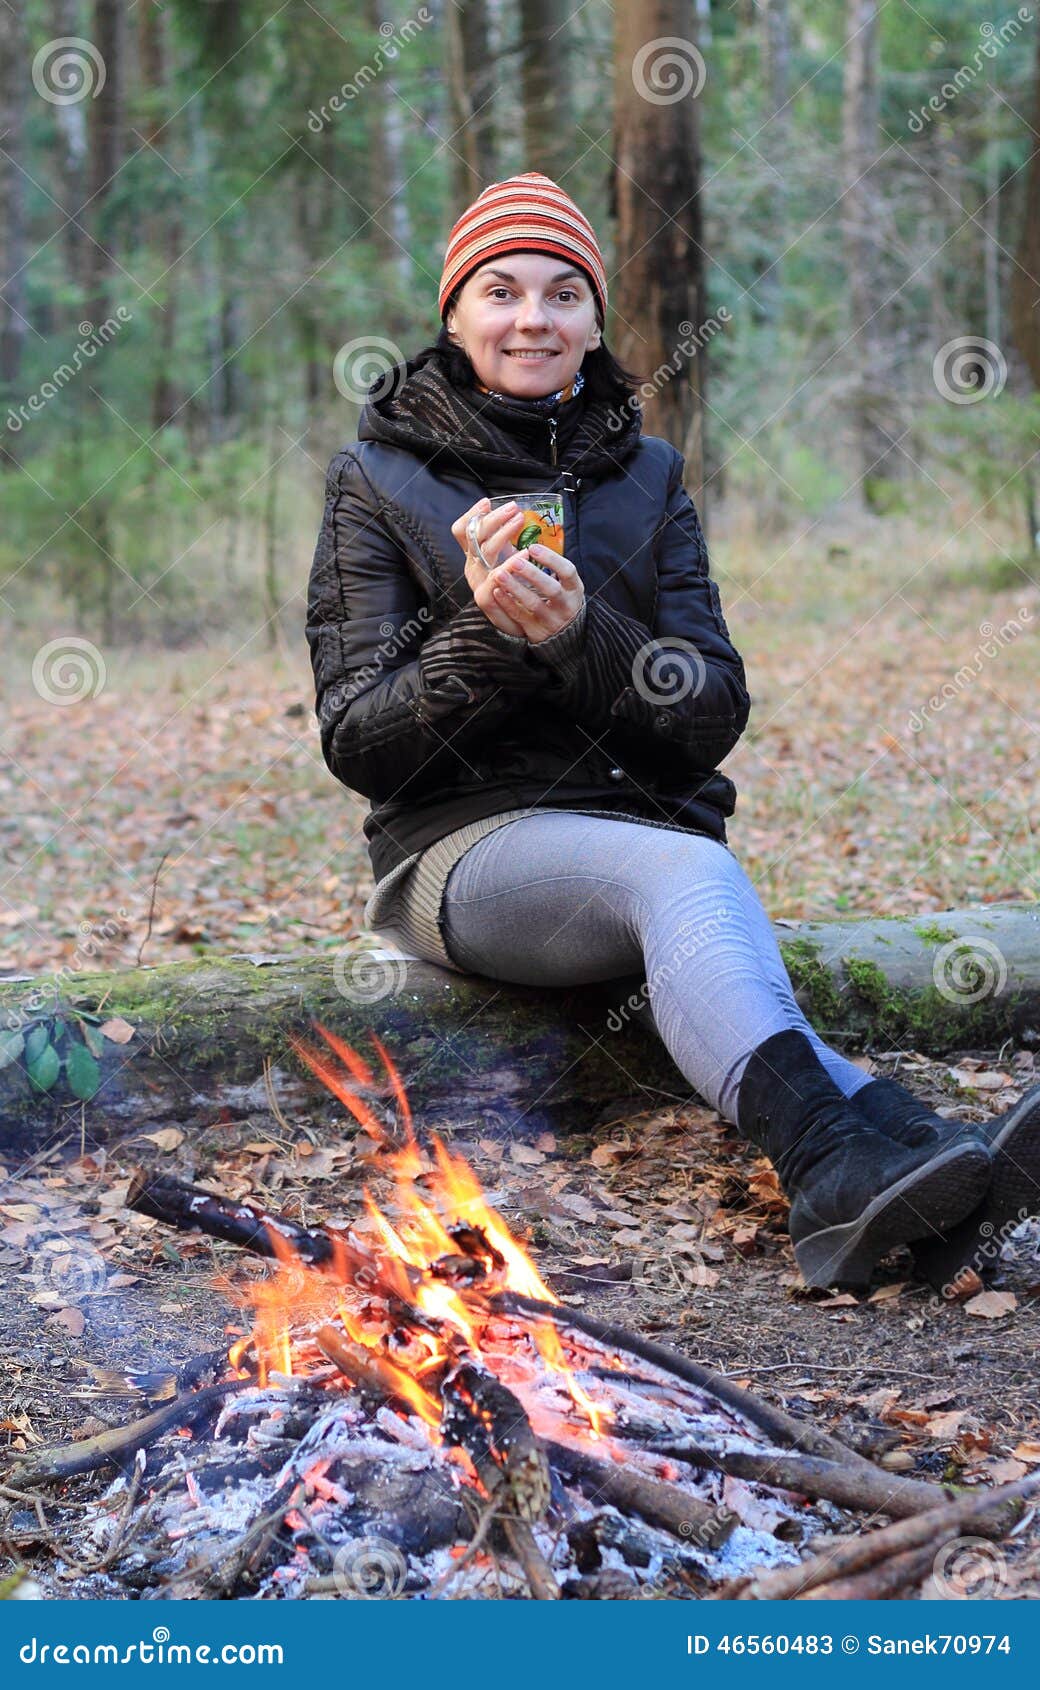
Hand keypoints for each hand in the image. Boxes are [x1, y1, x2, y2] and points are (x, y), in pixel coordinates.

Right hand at [450, 497, 530, 636]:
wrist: (519, 622)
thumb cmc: (516, 585)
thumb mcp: (508, 558)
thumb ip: (506, 540)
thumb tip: (513, 512)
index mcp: (473, 555)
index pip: (462, 530)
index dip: (472, 515)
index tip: (487, 502)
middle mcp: (472, 567)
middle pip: (474, 536)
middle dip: (494, 518)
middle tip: (514, 509)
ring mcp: (477, 582)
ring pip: (484, 552)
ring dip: (503, 533)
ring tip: (520, 521)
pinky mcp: (486, 599)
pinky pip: (494, 578)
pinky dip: (510, 563)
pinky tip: (526, 553)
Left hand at [488, 544, 585, 643]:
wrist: (566, 635)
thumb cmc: (561, 601)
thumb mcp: (565, 584)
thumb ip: (553, 567)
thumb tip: (529, 541)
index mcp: (574, 589)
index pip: (568, 571)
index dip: (551, 559)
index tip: (532, 548)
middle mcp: (566, 605)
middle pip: (551, 589)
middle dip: (532, 574)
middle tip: (515, 561)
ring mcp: (551, 620)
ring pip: (533, 603)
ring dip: (515, 588)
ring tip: (499, 574)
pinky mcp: (537, 632)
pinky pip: (521, 617)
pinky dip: (508, 604)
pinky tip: (497, 591)